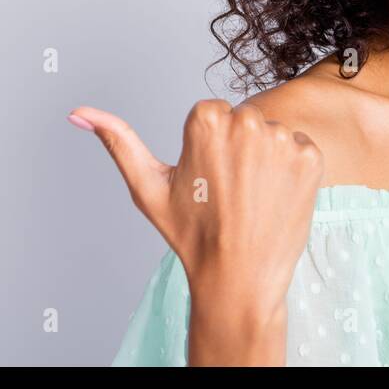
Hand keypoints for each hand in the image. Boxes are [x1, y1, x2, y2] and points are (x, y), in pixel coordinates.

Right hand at [68, 99, 323, 362]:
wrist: (239, 277)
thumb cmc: (191, 235)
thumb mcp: (147, 186)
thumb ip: (116, 140)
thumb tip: (79, 111)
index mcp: (205, 119)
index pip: (212, 116)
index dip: (209, 150)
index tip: (207, 180)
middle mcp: (246, 121)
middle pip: (244, 120)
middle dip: (238, 149)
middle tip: (230, 192)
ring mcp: (282, 139)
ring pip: (272, 134)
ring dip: (266, 159)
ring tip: (252, 197)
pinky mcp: (310, 157)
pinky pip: (301, 149)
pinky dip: (292, 170)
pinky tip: (276, 197)